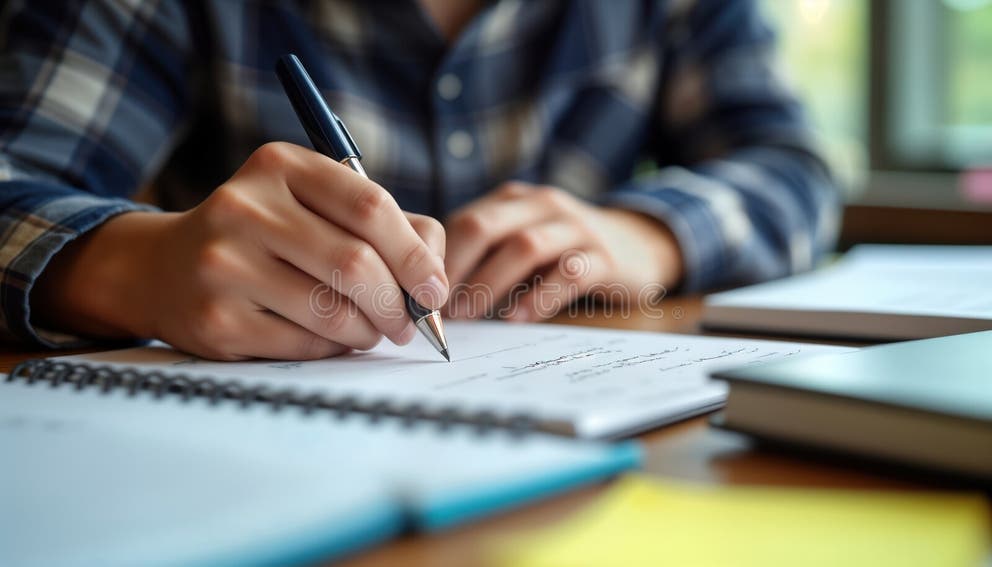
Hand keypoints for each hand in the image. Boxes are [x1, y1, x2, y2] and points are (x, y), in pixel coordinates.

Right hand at [32, 142, 447, 359]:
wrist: (163, 268)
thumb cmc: (266, 235)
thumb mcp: (314, 205)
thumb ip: (385, 225)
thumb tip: (436, 278)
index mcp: (280, 166)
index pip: (371, 207)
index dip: (416, 255)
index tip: (436, 288)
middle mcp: (245, 207)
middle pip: (357, 264)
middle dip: (399, 304)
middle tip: (411, 324)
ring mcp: (224, 265)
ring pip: (333, 312)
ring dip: (369, 330)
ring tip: (372, 329)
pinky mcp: (217, 321)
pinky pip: (305, 345)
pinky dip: (333, 348)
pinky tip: (329, 337)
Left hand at [444, 182, 682, 320]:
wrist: (640, 244)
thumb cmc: (563, 252)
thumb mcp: (522, 239)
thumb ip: (484, 257)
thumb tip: (429, 296)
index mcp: (514, 199)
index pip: (464, 221)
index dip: (437, 259)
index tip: (418, 296)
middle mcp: (543, 205)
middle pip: (486, 226)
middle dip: (456, 269)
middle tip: (437, 307)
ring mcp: (577, 228)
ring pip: (525, 247)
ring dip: (490, 283)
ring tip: (469, 316)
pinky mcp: (605, 257)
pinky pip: (569, 274)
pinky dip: (539, 297)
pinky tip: (518, 320)